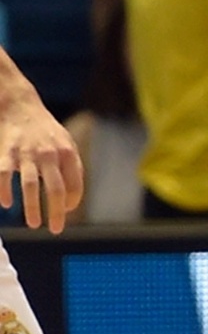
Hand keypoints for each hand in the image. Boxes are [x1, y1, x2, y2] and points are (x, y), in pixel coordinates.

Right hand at [0, 97, 82, 231]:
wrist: (19, 104)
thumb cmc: (45, 130)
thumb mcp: (66, 144)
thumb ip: (71, 168)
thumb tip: (71, 201)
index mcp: (67, 153)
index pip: (75, 185)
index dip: (72, 202)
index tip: (66, 211)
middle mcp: (48, 154)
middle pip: (56, 189)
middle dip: (56, 213)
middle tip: (56, 230)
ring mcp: (26, 153)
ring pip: (30, 186)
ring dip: (32, 208)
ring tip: (33, 225)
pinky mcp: (6, 152)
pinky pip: (4, 176)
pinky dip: (4, 191)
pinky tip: (6, 204)